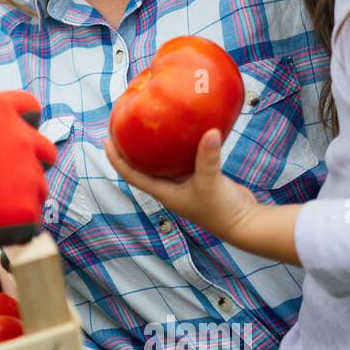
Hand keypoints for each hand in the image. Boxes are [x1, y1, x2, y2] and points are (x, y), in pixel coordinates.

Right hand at [0, 90, 55, 276]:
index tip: (6, 138)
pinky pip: (31, 222)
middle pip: (44, 150)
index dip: (20, 122)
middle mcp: (19, 138)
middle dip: (30, 163)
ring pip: (38, 189)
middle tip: (4, 178)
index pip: (28, 106)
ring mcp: (25, 174)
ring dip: (20, 198)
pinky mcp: (24, 210)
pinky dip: (14, 228)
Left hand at [105, 129, 258, 240]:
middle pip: (141, 167)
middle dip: (129, 150)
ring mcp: (182, 185)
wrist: (243, 223)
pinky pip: (181, 160)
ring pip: (161, 163)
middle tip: (122, 128)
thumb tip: (210, 131)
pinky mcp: (198, 179)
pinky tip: (181, 131)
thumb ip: (208, 157)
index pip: (131, 175)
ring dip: (152, 148)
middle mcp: (168, 189)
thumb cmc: (221, 209)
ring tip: (146, 126)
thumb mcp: (211, 181)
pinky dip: (178, 147)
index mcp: (163, 192)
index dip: (116, 159)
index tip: (106, 140)